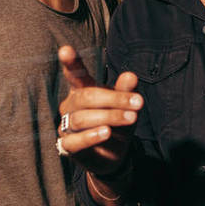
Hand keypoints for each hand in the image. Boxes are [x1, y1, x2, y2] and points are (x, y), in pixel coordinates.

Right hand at [56, 45, 141, 173]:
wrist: (113, 156)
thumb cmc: (117, 123)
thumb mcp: (126, 106)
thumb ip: (126, 92)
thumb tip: (131, 75)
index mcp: (82, 90)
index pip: (75, 74)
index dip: (70, 63)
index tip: (65, 49)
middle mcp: (71, 105)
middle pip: (87, 97)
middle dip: (115, 99)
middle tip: (139, 102)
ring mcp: (66, 126)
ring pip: (81, 118)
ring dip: (109, 117)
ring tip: (130, 118)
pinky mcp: (68, 146)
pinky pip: (74, 141)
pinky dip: (91, 136)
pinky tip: (106, 132)